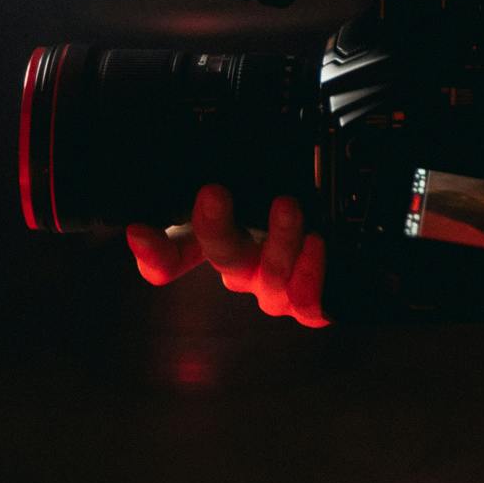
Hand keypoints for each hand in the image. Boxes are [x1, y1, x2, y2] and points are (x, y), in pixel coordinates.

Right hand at [124, 184, 329, 327]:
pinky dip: (310, 276)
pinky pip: (306, 304)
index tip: (139, 230)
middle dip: (213, 228)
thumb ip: (213, 178)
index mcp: (217, 241)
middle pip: (221, 257)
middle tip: (212, 194)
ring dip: (277, 241)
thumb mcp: (250, 180)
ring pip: (269, 279)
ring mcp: (275, 286)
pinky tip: (315, 244)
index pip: (169, 259)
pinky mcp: (310, 300)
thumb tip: (181, 178)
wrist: (344, 217)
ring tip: (287, 207)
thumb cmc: (289, 197)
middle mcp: (243, 267)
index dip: (152, 252)